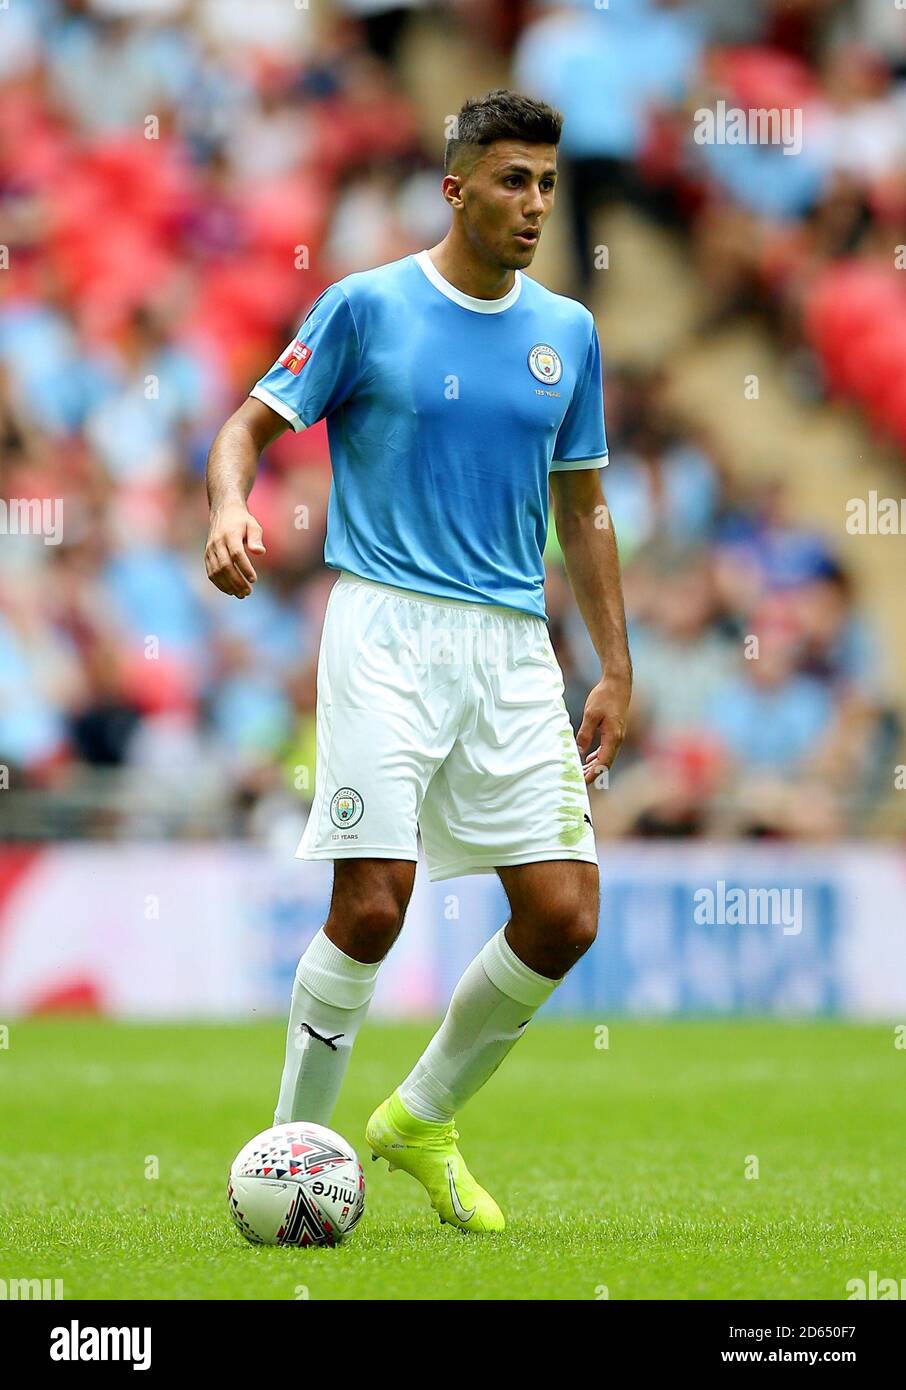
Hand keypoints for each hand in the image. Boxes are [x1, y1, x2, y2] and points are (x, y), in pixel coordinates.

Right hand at [204, 503, 265, 597]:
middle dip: (236, 581)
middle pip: (225, 565)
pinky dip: (219, 584)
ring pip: (216, 571)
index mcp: (230, 534)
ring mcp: (210, 550)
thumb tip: (260, 552)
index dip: (244, 568)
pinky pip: (211, 572)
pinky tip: (230, 591)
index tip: (254, 579)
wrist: (223, 511)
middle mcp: (217, 543)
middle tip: (248, 592)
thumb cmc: (242, 520)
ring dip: (228, 585)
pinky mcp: (207, 555)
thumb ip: (256, 538)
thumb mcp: (253, 525)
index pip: (236, 554)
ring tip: (241, 594)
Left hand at [577, 669, 631, 783]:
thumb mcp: (591, 715)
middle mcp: (618, 739)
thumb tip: (579, 751)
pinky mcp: (615, 731)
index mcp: (613, 737)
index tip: (582, 781)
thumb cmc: (605, 696)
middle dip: (593, 773)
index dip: (593, 774)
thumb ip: (585, 734)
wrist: (618, 683)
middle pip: (606, 763)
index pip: (603, 762)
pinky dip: (598, 756)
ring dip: (595, 765)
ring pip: (607, 756)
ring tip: (581, 772)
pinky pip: (607, 748)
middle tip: (578, 780)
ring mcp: (618, 735)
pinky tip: (589, 758)